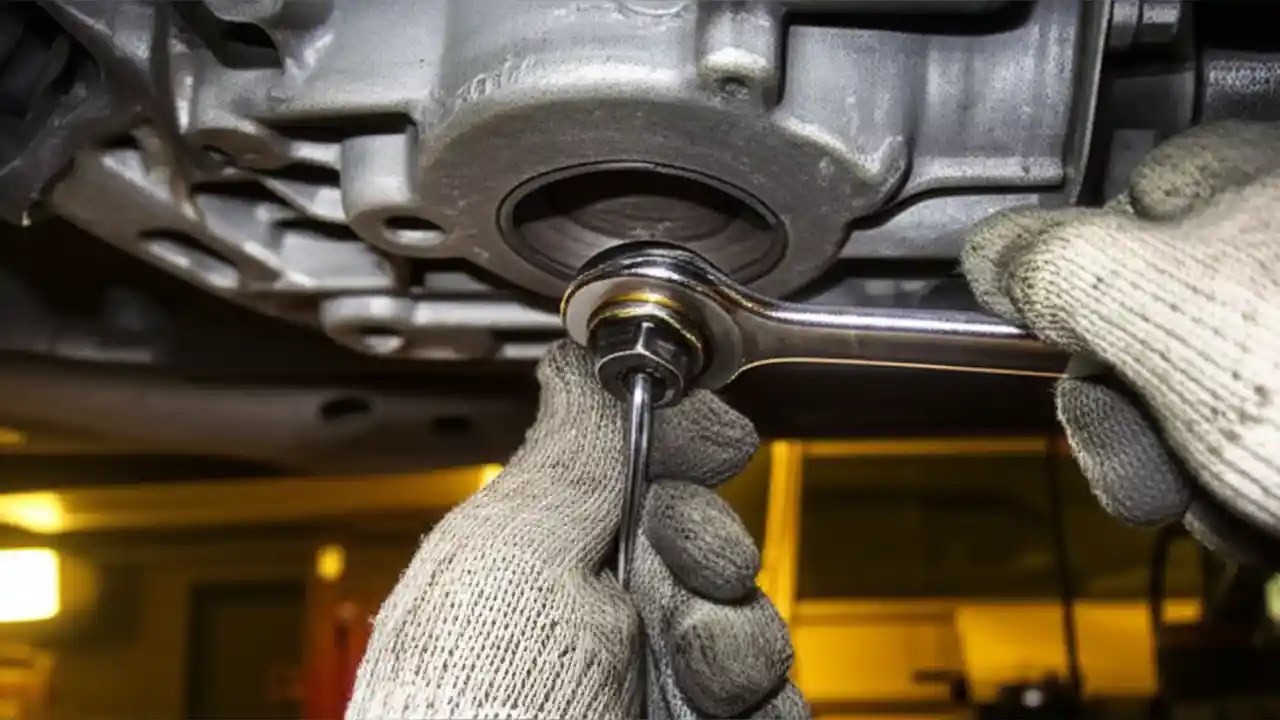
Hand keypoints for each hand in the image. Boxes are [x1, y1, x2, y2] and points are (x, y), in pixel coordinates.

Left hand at [346, 342, 806, 718]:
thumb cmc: (472, 705)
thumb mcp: (510, 553)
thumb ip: (566, 455)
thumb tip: (574, 364)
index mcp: (536, 558)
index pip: (629, 470)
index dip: (680, 443)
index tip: (715, 436)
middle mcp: (591, 619)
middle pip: (700, 543)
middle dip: (710, 540)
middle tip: (690, 560)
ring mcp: (642, 684)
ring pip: (743, 624)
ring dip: (738, 632)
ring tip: (701, 662)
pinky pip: (768, 704)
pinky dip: (766, 702)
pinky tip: (733, 708)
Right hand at [961, 121, 1279, 562]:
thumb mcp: (1168, 307)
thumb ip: (1058, 265)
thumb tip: (984, 247)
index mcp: (1252, 195)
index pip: (1115, 211)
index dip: (1073, 290)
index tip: (1058, 346)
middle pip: (1142, 330)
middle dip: (1127, 417)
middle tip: (1150, 464)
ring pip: (1190, 412)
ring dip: (1182, 477)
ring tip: (1238, 504)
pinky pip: (1246, 466)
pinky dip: (1244, 508)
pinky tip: (1277, 524)